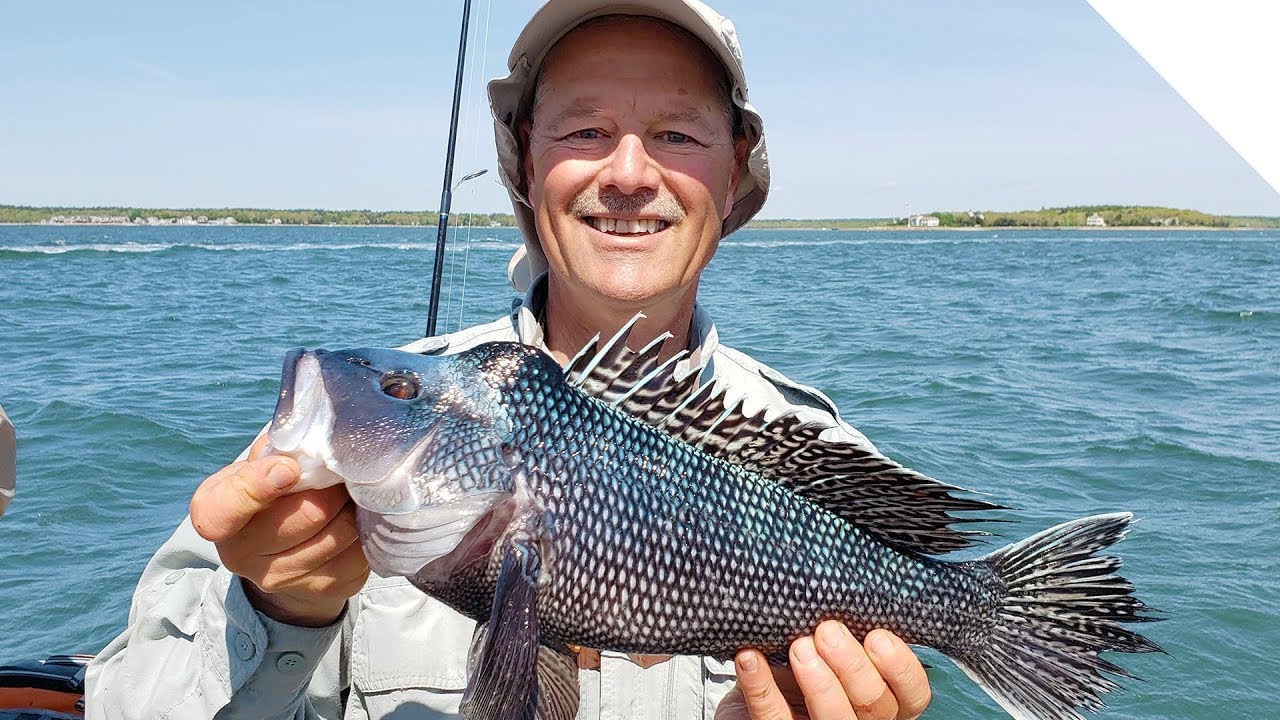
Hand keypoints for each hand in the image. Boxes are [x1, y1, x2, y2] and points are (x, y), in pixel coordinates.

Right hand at [190, 433, 368, 626]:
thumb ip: (276, 452)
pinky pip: (361, 554)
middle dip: (334, 487)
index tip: (289, 470)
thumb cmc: (273, 492)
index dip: (257, 488)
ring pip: (341, 533)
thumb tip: (312, 449)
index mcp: (216, 514)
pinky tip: (359, 517)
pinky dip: (368, 529)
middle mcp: (240, 555)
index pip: (221, 511)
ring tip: (351, 493)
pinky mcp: (324, 590)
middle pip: (308, 514)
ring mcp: (282, 579)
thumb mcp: (261, 464)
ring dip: (354, 506)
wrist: (288, 549)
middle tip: (342, 471)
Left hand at [716, 623, 929, 719]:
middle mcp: (859, 719)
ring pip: (834, 718)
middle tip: (827, 631)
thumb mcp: (830, 644)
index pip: (913, 694)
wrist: (752, 690)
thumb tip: (841, 586)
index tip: (877, 636)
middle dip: (852, 665)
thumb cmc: (800, 662)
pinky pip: (773, 717)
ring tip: (798, 646)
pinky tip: (750, 658)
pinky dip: (760, 685)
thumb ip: (845, 629)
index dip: (901, 668)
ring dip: (818, 681)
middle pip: (874, 704)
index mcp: (882, 699)